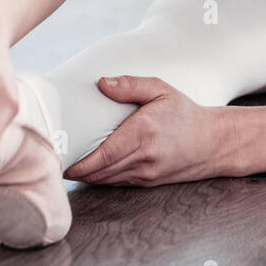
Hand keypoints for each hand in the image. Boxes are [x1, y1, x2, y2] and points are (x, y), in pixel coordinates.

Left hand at [63, 76, 223, 185]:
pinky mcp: (147, 183)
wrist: (214, 142)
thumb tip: (101, 83)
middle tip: (51, 158)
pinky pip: (116, 182)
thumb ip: (130, 85)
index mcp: (143, 134)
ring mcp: (145, 174)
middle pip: (98, 171)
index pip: (102, 155)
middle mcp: (143, 158)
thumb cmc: (185, 113)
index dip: (78, 162)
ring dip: (84, 175)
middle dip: (74, 169)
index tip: (58, 156)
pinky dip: (99, 177)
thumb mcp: (161, 90)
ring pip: (104, 180)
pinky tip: (87, 168)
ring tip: (64, 163)